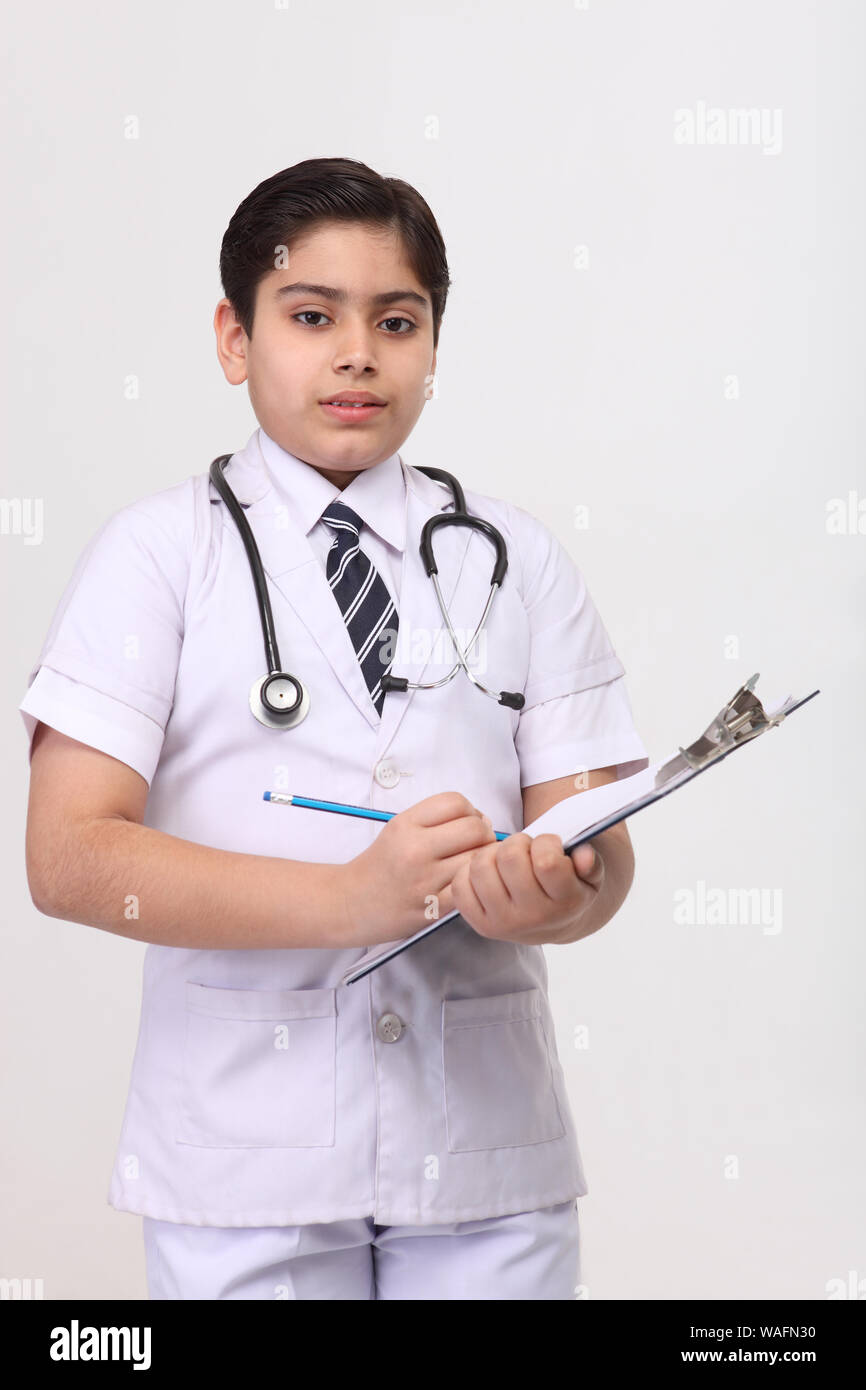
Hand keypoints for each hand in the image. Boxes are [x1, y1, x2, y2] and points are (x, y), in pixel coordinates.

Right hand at [337, 791, 497, 947]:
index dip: (470, 810)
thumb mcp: (398, 829)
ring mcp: (424, 880)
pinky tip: (464, 884)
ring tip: (469, 865)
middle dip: (483, 834)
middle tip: (475, 845)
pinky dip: (473, 884)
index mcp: (405, 825)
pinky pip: (469, 888)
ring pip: (477, 859)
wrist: (350, 903)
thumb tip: (481, 820)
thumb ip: (435, 819)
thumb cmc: (379, 866)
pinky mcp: (432, 907)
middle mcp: (414, 849)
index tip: (467, 823)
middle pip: (474, 828)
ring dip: (481, 861)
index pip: (456, 802)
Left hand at [448, 832, 604, 944]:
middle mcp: (532, 918)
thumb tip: (583, 855)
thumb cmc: (568, 889)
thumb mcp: (589, 877)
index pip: (546, 861)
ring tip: (507, 859)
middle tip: (526, 849)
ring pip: (481, 866)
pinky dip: (470, 871)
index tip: (550, 845)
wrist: (551, 924)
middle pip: (509, 858)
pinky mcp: (479, 924)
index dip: (546, 842)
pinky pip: (460, 884)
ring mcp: (502, 923)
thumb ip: (591, 864)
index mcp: (564, 904)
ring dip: (492, 852)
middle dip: (518, 842)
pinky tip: (490, 872)